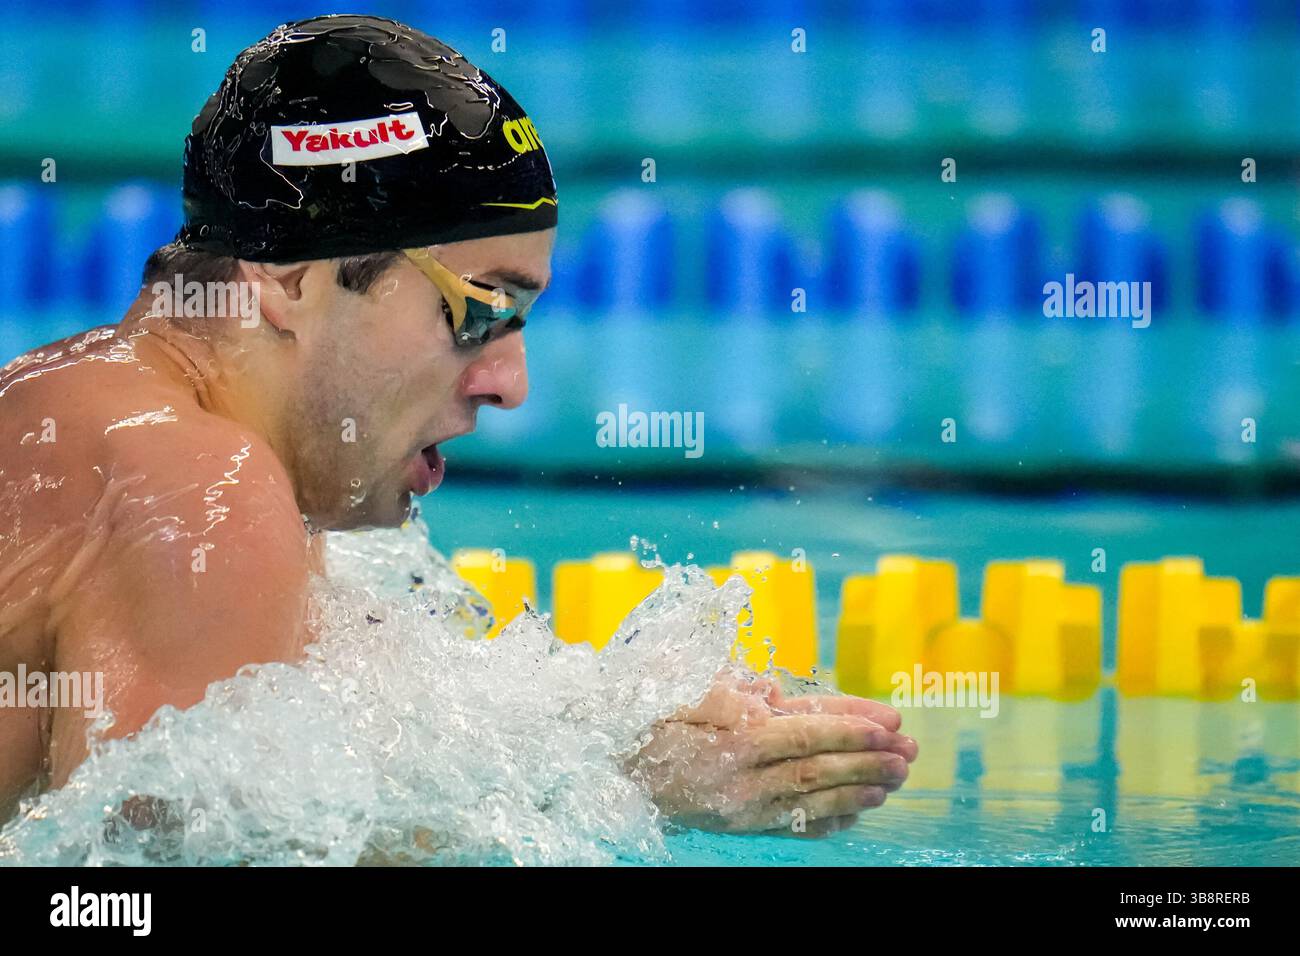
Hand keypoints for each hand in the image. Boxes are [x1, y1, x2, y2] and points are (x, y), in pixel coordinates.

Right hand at [627, 670, 917, 836]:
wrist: (608, 762)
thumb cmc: (647, 713)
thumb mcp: (682, 688)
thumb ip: (731, 694)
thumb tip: (773, 698)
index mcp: (731, 740)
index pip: (804, 734)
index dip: (851, 729)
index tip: (891, 722)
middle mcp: (740, 780)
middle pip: (816, 770)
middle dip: (868, 761)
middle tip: (910, 752)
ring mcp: (740, 808)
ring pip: (810, 800)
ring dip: (859, 790)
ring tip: (896, 781)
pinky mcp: (737, 824)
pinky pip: (791, 824)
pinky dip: (827, 820)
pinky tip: (857, 812)